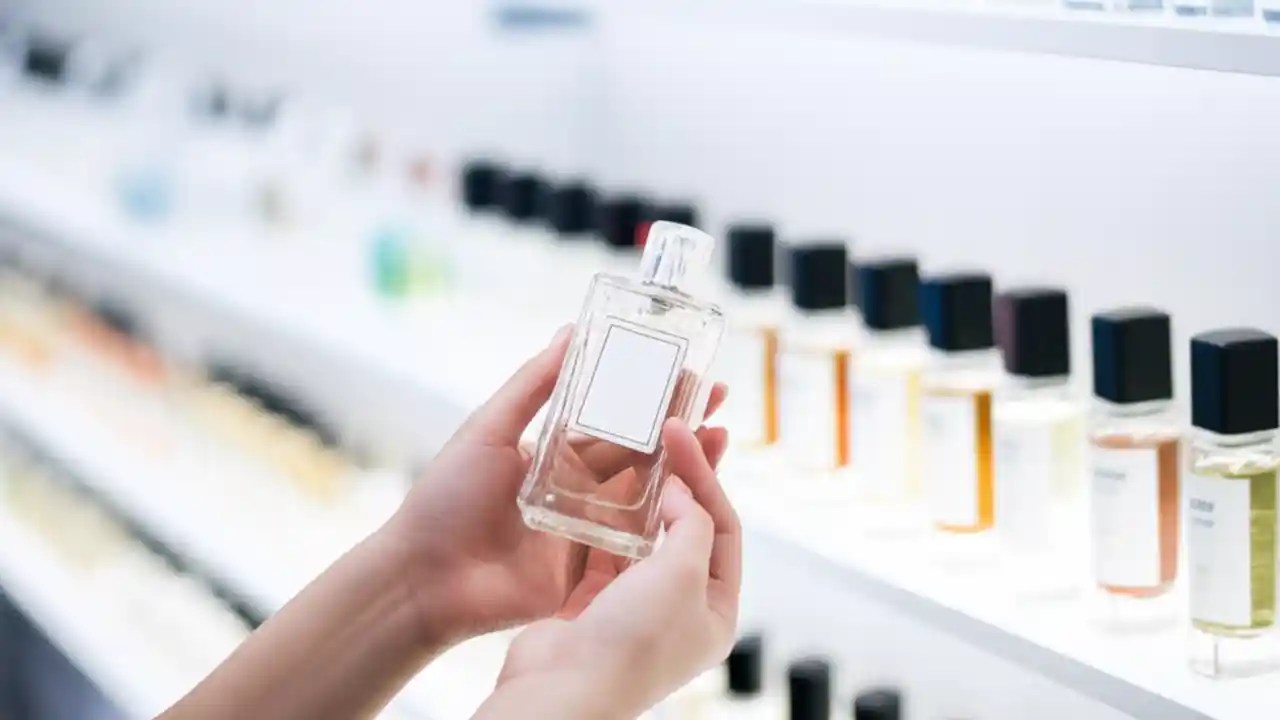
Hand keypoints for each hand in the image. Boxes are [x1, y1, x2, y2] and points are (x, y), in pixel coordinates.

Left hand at [382, 325, 727, 643]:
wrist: (425, 579)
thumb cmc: (445, 499)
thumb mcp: (488, 430)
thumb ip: (533, 386)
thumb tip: (572, 332)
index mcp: (554, 451)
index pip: (613, 416)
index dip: (648, 394)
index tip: (685, 369)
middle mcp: (578, 486)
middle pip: (640, 451)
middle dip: (679, 424)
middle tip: (719, 397)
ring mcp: (587, 526)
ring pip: (647, 492)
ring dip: (684, 467)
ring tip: (722, 437)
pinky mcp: (590, 566)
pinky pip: (635, 541)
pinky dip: (667, 519)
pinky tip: (698, 498)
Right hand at [490, 418, 741, 717]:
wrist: (563, 691)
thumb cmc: (633, 640)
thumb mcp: (683, 571)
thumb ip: (691, 522)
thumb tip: (682, 490)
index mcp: (716, 610)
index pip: (723, 528)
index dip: (706, 477)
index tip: (684, 435)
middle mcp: (680, 611)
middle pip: (687, 529)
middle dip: (682, 480)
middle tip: (674, 429)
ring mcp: (635, 611)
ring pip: (643, 538)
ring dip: (641, 497)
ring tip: (634, 451)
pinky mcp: (592, 608)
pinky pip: (603, 554)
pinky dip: (603, 522)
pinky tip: (597, 491)